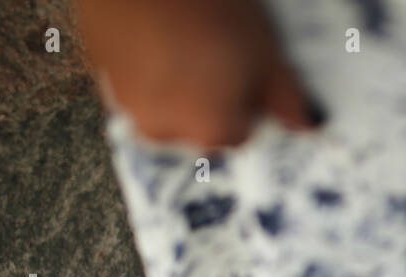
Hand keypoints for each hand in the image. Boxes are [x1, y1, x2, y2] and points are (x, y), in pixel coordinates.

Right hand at [75, 0, 319, 147]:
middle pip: (197, 121)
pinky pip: (131, 73)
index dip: (247, 102)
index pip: (239, 134)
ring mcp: (125, 101)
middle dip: (209, 94)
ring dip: (174, 78)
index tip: (248, 71)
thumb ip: (287, 98)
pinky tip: (157, 26)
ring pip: (161, 98)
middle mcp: (164, 130)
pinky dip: (145, 60)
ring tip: (187, 35)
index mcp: (210, 132)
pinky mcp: (97, 67)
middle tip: (218, 49)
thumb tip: (308, 125)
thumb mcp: (267, 54)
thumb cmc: (213, 10)